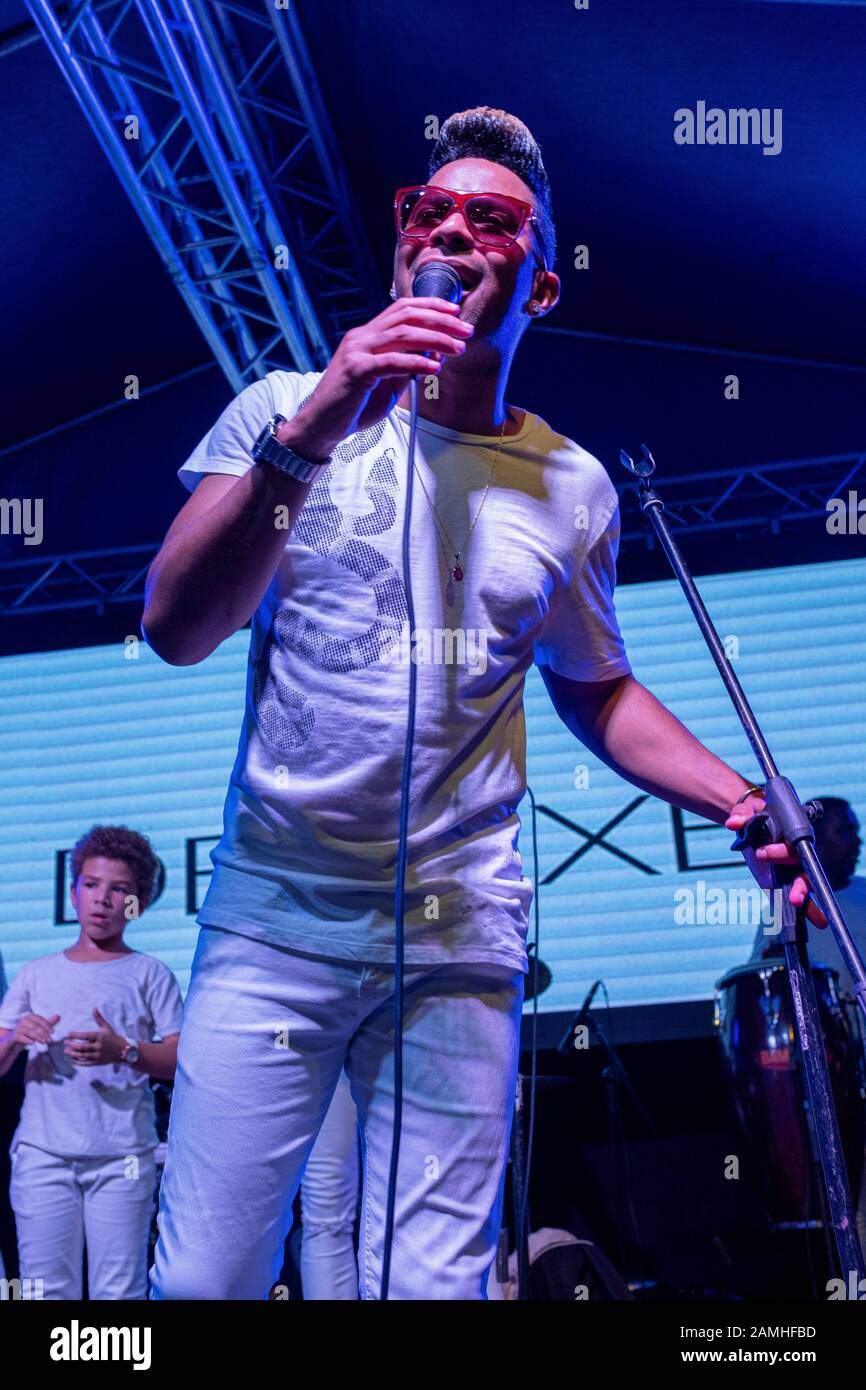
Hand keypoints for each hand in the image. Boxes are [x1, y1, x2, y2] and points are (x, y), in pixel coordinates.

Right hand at [12, 1012, 60, 1046]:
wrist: (13, 1045)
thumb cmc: (27, 1036)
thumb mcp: (38, 1030)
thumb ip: (48, 1023)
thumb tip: (58, 1016)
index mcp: (29, 1017)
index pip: (39, 1019)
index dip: (47, 1025)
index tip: (53, 1032)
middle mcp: (22, 1021)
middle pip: (35, 1025)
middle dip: (44, 1033)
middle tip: (50, 1040)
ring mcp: (17, 1028)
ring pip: (29, 1031)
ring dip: (37, 1037)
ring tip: (44, 1042)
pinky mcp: (12, 1036)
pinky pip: (20, 1036)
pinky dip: (27, 1040)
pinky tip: (32, 1043)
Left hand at [63, 1007, 125, 1066]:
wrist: (122, 1050)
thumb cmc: (112, 1037)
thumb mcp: (106, 1027)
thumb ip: (99, 1018)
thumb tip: (94, 1008)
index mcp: (100, 1037)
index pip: (85, 1036)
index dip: (76, 1035)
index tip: (68, 1034)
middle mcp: (98, 1046)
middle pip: (82, 1047)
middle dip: (72, 1045)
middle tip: (65, 1042)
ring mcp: (97, 1055)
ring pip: (82, 1055)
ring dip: (72, 1053)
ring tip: (66, 1051)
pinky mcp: (97, 1062)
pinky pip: (85, 1063)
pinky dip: (77, 1062)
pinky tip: (71, 1059)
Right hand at [283, 297, 474, 456]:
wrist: (321, 425)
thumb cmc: (352, 406)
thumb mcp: (386, 383)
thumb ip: (406, 367)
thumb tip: (435, 356)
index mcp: (367, 335)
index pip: (401, 309)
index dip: (431, 306)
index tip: (455, 313)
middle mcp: (361, 337)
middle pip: (406, 316)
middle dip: (440, 321)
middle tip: (465, 331)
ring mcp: (356, 352)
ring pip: (402, 334)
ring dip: (435, 340)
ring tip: (457, 349)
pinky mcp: (356, 371)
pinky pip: (391, 362)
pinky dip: (416, 362)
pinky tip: (434, 368)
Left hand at [725, 793, 826, 927]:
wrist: (750, 821)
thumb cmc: (754, 813)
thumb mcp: (746, 810)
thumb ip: (741, 815)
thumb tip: (733, 823)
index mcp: (790, 835)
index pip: (791, 845)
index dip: (780, 852)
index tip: (762, 853)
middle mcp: (794, 855)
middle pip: (803, 871)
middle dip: (801, 885)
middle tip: (795, 897)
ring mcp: (788, 870)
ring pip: (802, 885)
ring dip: (806, 900)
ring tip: (801, 909)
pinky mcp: (777, 881)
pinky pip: (788, 895)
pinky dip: (800, 910)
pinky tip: (811, 923)